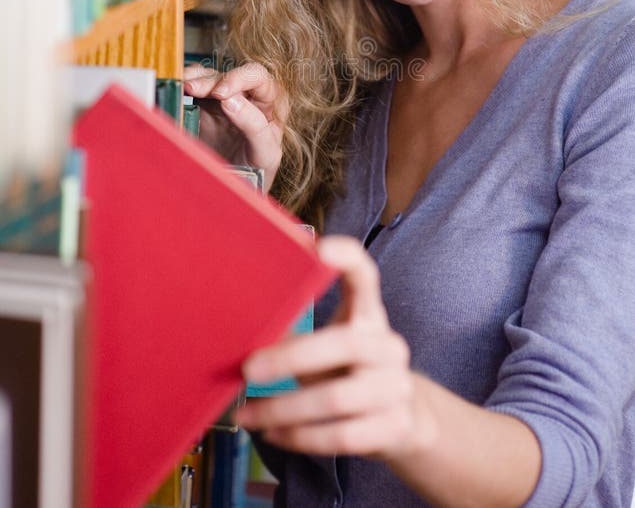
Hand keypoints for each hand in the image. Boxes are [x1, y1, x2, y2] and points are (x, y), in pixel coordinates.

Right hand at [183, 62, 287, 192]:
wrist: (237, 190)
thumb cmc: (259, 173)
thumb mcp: (265, 154)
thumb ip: (255, 127)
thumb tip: (230, 100)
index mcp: (273, 103)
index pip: (259, 78)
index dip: (239, 80)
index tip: (220, 94)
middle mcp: (249, 96)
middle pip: (232, 74)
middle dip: (212, 79)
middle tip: (193, 89)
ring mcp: (225, 100)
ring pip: (211, 77)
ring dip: (196, 79)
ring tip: (183, 88)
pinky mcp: (204, 107)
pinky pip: (195, 87)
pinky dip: (185, 84)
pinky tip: (177, 88)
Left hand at [235, 236, 419, 460]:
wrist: (405, 420)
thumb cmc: (348, 373)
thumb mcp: (330, 348)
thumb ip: (298, 336)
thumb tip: (241, 332)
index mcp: (370, 316)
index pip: (366, 276)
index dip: (348, 258)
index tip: (320, 247)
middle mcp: (389, 346)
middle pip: (344, 344)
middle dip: (291, 358)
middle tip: (247, 369)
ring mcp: (397, 387)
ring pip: (335, 400)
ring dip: (283, 410)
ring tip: (247, 415)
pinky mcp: (395, 427)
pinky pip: (340, 437)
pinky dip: (300, 438)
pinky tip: (273, 434)